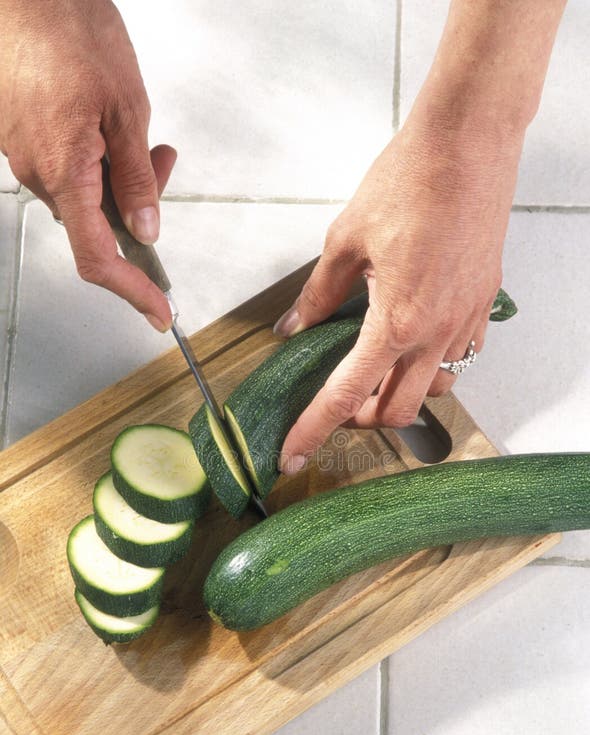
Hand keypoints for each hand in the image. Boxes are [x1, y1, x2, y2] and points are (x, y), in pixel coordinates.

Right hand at [0, 0, 173, 329]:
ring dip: (122, 177)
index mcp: (66, 173)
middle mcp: (40, 174)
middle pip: (99, 223)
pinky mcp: (23, 138)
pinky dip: (99, 160)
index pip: (99, 258)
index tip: (158, 311)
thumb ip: (137, 177)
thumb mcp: (125, 109)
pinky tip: (109, 126)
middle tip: (162, 161)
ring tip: (142, 135)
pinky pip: (69, 169)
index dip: (132, 292)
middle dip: (140, 207)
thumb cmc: (67, 32)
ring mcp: (26, 156)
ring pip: (86, 194)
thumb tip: (146, 227)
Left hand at [275, 114, 523, 472]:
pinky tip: (415, 343)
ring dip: (401, 393)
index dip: (313, 430)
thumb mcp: (346, 239)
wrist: (469, 143)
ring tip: (375, 371)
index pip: (346, 396)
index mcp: (396, 321)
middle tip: (336, 404)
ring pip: (434, 388)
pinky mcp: (483, 304)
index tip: (292, 454)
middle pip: (397, 410)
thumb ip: (318, 294)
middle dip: (362, 419)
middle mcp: (437, 332)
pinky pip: (461, 356)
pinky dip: (434, 365)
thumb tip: (294, 327)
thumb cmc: (411, 180)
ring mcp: (466, 321)